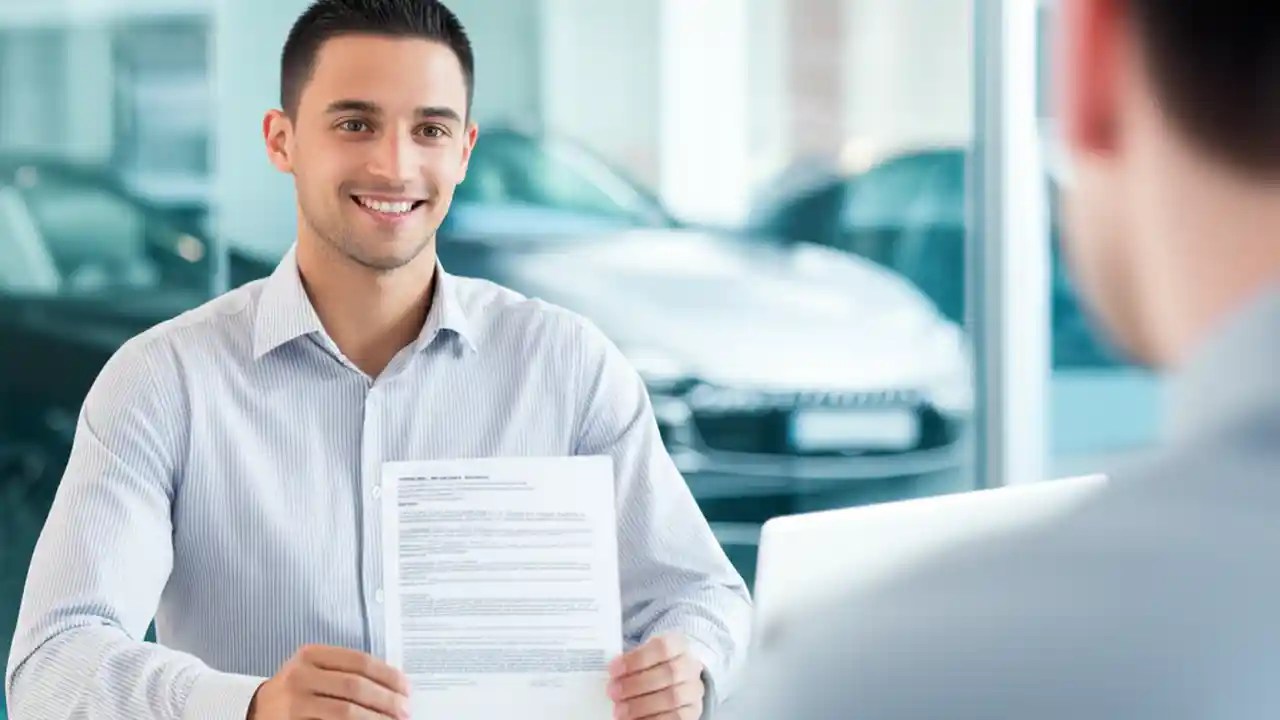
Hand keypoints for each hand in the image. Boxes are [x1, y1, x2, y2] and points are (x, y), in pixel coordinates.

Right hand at [247, 644, 411, 719]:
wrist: (258, 710)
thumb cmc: (296, 691)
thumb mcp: (316, 671)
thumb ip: (346, 672)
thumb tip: (393, 687)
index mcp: (311, 655)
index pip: (360, 662)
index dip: (388, 676)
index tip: (406, 688)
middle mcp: (299, 675)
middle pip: (355, 686)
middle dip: (386, 700)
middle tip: (405, 710)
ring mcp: (292, 702)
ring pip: (345, 711)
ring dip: (375, 719)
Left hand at [607, 634, 704, 719]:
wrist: (674, 680)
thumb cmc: (651, 666)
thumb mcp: (641, 656)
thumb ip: (629, 663)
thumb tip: (611, 675)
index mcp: (678, 645)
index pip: (662, 647)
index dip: (637, 659)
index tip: (613, 669)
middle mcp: (691, 666)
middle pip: (668, 673)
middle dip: (636, 684)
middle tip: (612, 692)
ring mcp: (694, 691)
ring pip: (672, 698)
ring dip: (641, 705)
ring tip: (619, 710)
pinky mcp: (692, 712)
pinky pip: (676, 719)